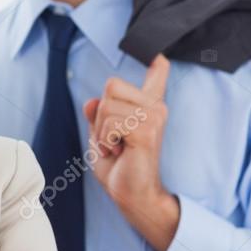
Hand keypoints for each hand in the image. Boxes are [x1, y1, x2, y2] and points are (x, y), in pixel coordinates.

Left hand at [83, 54, 178, 250]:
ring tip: (117, 148)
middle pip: (111, 86)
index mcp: (147, 108)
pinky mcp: (147, 130)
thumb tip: (91, 101)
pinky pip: (109, 122)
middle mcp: (156, 108)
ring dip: (102, 132)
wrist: (130, 194)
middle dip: (101, 115)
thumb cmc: (118, 167)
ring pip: (107, 106)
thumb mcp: (101, 135)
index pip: (156, 79)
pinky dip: (105, 140)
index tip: (159, 56)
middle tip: (114, 140)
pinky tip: (119, 152)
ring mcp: (154, 117)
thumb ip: (97, 116)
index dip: (157, 66)